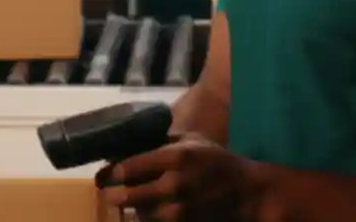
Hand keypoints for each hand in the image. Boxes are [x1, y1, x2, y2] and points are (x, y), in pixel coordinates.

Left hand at [98, 135, 261, 221]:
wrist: (248, 194)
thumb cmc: (218, 163)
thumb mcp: (194, 142)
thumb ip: (163, 141)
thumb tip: (129, 143)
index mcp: (175, 157)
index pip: (126, 167)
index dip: (111, 173)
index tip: (107, 174)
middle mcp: (173, 184)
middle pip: (123, 196)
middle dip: (115, 195)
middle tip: (113, 192)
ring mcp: (177, 211)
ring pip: (135, 214)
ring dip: (132, 210)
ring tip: (135, 202)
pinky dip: (147, 219)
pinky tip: (151, 211)